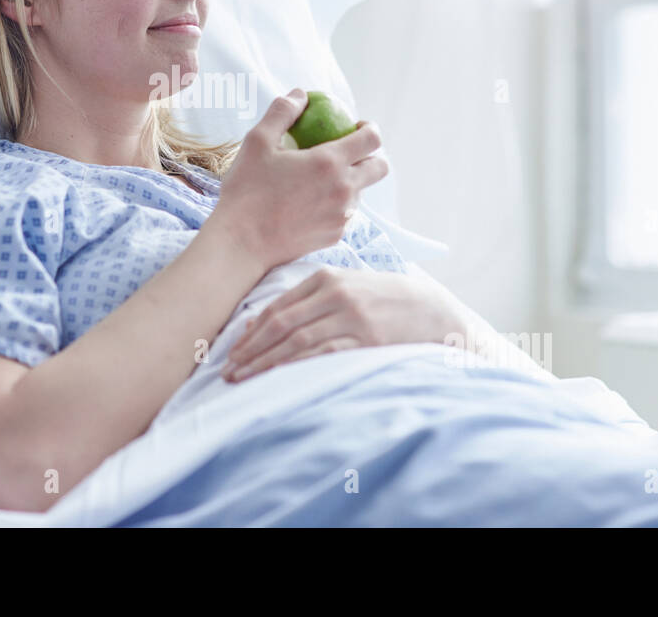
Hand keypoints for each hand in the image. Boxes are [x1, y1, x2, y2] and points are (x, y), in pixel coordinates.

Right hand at [210, 90, 388, 270]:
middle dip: (372, 155)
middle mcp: (344, 189)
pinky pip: (346, 214)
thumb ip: (282, 112)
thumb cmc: (247, 190)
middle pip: (380, 167)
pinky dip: (336, 205)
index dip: (369, 128)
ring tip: (321, 180)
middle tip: (349, 152)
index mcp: (330, 162)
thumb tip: (300, 95)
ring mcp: (342, 216)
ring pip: (362, 192)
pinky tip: (310, 204)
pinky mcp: (335, 235)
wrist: (242, 243)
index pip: (372, 139)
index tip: (357, 126)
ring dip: (351, 181)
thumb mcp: (257, 142)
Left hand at [221, 266, 464, 381]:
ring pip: (297, 342)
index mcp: (325, 278)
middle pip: (280, 325)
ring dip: (265, 362)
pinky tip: (278, 376)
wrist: (430, 308)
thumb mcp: (344, 286)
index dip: (250, 332)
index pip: (276, 307)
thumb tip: (259, 321)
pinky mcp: (367, 340)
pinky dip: (296, 365)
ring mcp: (351, 318)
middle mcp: (335, 295)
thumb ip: (306, 299)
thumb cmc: (380, 299)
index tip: (231, 351)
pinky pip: (323, 354)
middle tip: (228, 370)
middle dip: (250, 349)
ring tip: (244, 378)